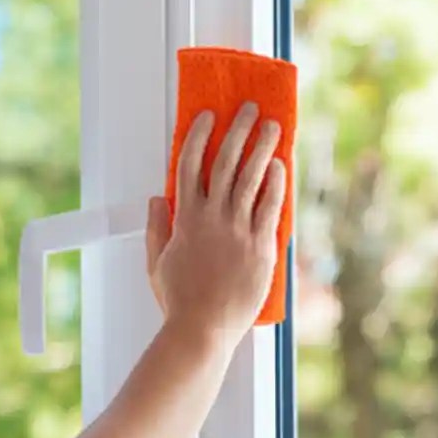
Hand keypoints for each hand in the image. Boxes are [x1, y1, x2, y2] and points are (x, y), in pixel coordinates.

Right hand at [145, 102, 286, 346]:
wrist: (202, 328)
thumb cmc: (179, 300)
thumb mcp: (156, 262)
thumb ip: (157, 228)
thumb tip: (157, 200)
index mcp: (184, 220)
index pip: (189, 165)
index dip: (198, 137)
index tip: (206, 117)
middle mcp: (213, 218)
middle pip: (226, 162)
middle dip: (238, 130)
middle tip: (248, 109)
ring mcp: (239, 230)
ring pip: (252, 177)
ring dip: (263, 147)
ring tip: (272, 126)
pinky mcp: (261, 246)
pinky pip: (271, 206)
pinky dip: (276, 183)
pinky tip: (280, 166)